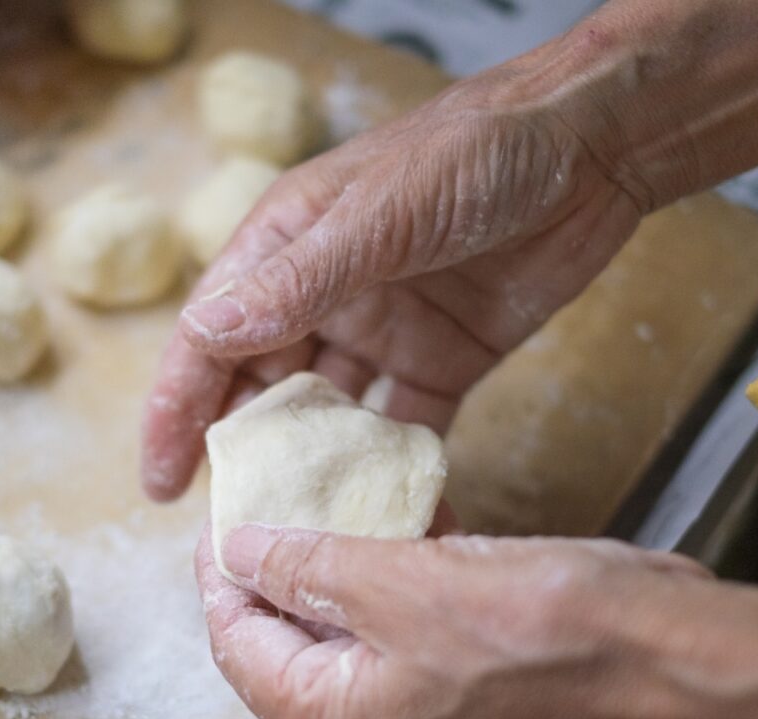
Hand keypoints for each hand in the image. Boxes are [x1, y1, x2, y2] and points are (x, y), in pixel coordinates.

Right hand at [141, 66, 648, 499]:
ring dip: (313, 470)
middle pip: (262, 387)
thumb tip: (208, 332)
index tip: (161, 482)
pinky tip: (384, 514)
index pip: (210, 336)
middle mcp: (323, 294)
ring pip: (330, 418)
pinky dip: (393, 469)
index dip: (178, 409)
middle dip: (242, 454)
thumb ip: (300, 280)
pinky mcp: (444, 360)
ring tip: (299, 534)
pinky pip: (406, 427)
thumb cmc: (475, 150)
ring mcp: (384, 331)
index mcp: (286, 246)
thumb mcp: (381, 213)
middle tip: (233, 526)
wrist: (595, 145)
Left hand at [198, 523, 712, 718]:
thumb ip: (309, 568)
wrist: (680, 665)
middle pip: (292, 651)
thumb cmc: (546, 630)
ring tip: (339, 500)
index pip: (241, 649)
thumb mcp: (404, 582)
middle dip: (284, 572)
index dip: (223, 577)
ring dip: (347, 571)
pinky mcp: (475, 703)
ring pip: (356, 641)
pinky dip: (404, 587)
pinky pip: (411, 642)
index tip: (223, 514)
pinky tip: (414, 525)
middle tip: (279, 500)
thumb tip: (238, 553)